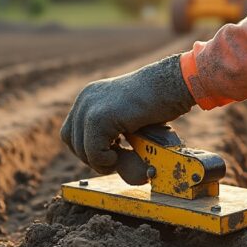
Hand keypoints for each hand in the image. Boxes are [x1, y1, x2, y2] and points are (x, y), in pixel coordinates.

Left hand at [60, 54, 194, 176]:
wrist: (174, 84)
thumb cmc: (160, 101)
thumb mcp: (128, 119)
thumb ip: (113, 134)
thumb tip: (102, 162)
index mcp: (90, 97)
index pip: (72, 131)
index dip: (87, 148)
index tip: (110, 152)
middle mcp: (86, 99)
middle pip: (71, 140)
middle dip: (92, 156)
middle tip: (115, 159)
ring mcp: (90, 106)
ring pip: (81, 148)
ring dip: (100, 161)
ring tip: (121, 158)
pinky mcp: (99, 117)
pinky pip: (92, 151)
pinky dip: (105, 160)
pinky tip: (121, 155)